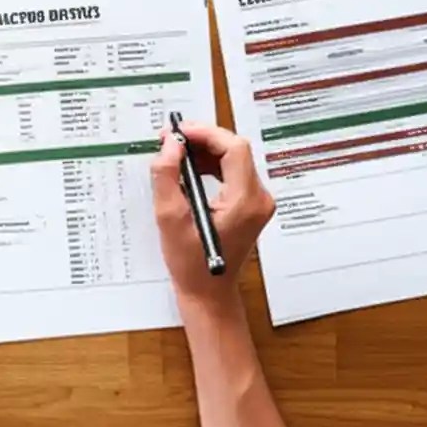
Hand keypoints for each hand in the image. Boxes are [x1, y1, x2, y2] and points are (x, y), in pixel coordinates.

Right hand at [150, 123, 274, 309]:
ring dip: (205, 151)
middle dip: (202, 139)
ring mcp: (258, 201)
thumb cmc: (191, 265)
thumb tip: (170, 144)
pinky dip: (211, 164)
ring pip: (234, 158)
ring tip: (176, 153)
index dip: (205, 133)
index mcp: (245, 201)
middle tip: (171, 140)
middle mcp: (259, 198)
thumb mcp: (170, 219)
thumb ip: (167, 176)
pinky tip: (190, 169)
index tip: (178, 132)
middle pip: (235, 150)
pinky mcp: (251, 204)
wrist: (209, 293)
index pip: (233, 148)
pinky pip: (233, 172)